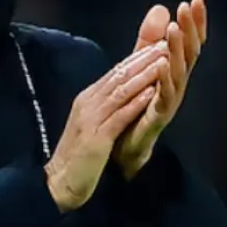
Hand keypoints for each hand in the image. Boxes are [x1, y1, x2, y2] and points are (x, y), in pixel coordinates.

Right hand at [45, 45, 168, 211]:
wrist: (60, 182)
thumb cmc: (79, 156)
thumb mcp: (92, 124)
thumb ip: (107, 106)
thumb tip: (124, 91)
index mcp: (87, 99)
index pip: (115, 72)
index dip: (137, 57)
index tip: (158, 44)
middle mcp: (88, 103)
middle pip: (118, 75)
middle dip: (143, 58)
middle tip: (166, 44)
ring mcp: (91, 119)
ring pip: (120, 90)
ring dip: (144, 74)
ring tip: (164, 61)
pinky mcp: (96, 138)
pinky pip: (119, 115)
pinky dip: (136, 102)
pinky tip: (152, 92)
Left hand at [113, 0, 207, 179]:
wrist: (122, 146)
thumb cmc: (135, 105)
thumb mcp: (140, 66)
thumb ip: (149, 40)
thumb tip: (161, 7)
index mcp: (174, 71)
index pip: (189, 42)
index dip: (195, 22)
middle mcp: (177, 84)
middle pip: (189, 53)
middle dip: (190, 29)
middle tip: (188, 6)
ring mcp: (170, 101)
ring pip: (179, 71)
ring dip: (177, 49)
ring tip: (175, 28)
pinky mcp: (157, 116)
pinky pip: (164, 96)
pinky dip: (164, 79)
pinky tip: (162, 63)